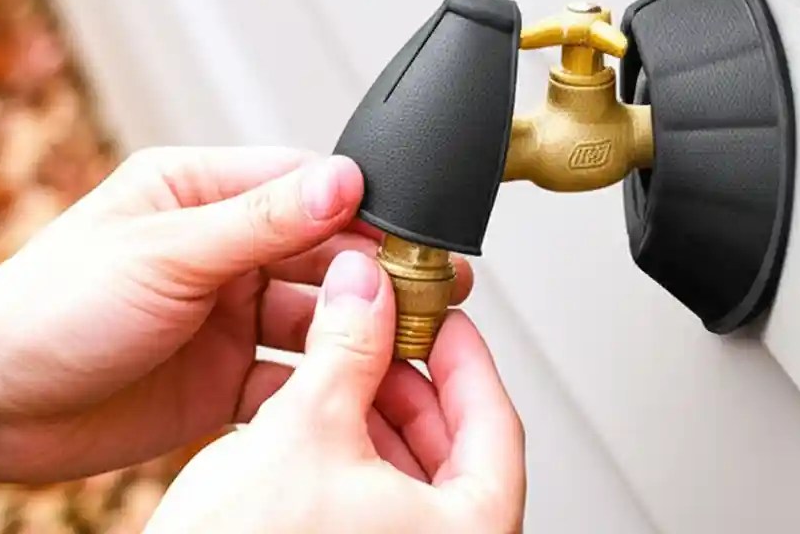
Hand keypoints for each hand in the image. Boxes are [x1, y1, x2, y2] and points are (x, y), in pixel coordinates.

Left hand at [0, 146, 472, 481]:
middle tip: (432, 291)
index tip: (413, 231)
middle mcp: (219, 251)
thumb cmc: (48, 307)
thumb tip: (343, 181)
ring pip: (316, 318)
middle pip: (322, 254)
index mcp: (199, 192)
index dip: (362, 208)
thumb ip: (262, 219)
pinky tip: (355, 394)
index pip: (303, 186)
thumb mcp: (167, 251)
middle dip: (374, 274)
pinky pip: (292, 378)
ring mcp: (224, 316)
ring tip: (405, 345)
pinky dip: (325, 387)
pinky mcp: (223, 378)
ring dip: (357, 332)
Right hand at [145, 251, 525, 533]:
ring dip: (377, 410)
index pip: (493, 419)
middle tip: (381, 326)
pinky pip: (378, 496)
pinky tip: (319, 416)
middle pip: (455, 442)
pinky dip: (355, 451)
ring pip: (412, 469)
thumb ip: (346, 347)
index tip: (437, 312)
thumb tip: (365, 289)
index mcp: (472, 528)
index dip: (460, 352)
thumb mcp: (306, 430)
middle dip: (408, 376)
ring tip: (342, 361)